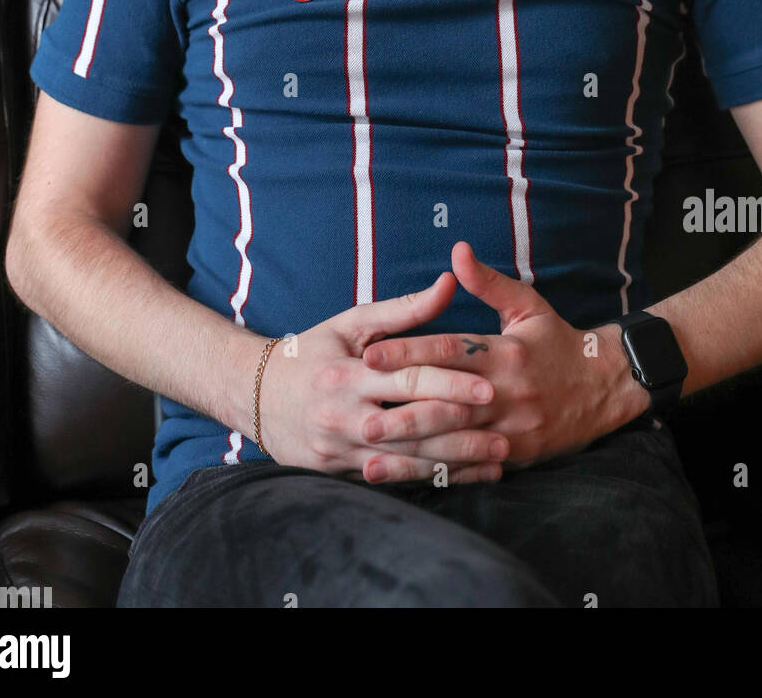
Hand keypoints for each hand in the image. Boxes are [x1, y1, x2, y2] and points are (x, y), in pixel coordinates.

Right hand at [255, 272, 512, 486]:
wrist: (255, 395)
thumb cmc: (311, 351)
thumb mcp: (351, 323)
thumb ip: (403, 309)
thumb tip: (448, 283)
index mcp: (348, 374)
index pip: (408, 381)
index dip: (451, 385)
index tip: (489, 388)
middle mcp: (344, 416)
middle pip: (413, 426)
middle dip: (461, 432)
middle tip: (505, 432)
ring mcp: (341, 450)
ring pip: (407, 460)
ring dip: (455, 463)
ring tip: (497, 460)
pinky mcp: (339, 474)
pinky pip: (393, 479)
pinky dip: (431, 479)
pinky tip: (465, 477)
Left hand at [362, 242, 650, 474]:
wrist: (605, 387)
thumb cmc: (557, 341)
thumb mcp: (527, 306)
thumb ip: (488, 282)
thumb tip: (456, 250)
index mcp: (505, 352)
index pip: (448, 352)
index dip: (407, 353)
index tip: (369, 355)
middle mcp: (506, 393)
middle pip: (446, 402)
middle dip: (400, 409)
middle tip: (359, 412)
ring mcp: (510, 430)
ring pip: (453, 440)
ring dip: (409, 448)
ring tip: (368, 451)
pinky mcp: (514, 457)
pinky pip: (469, 466)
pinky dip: (436, 472)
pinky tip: (405, 476)